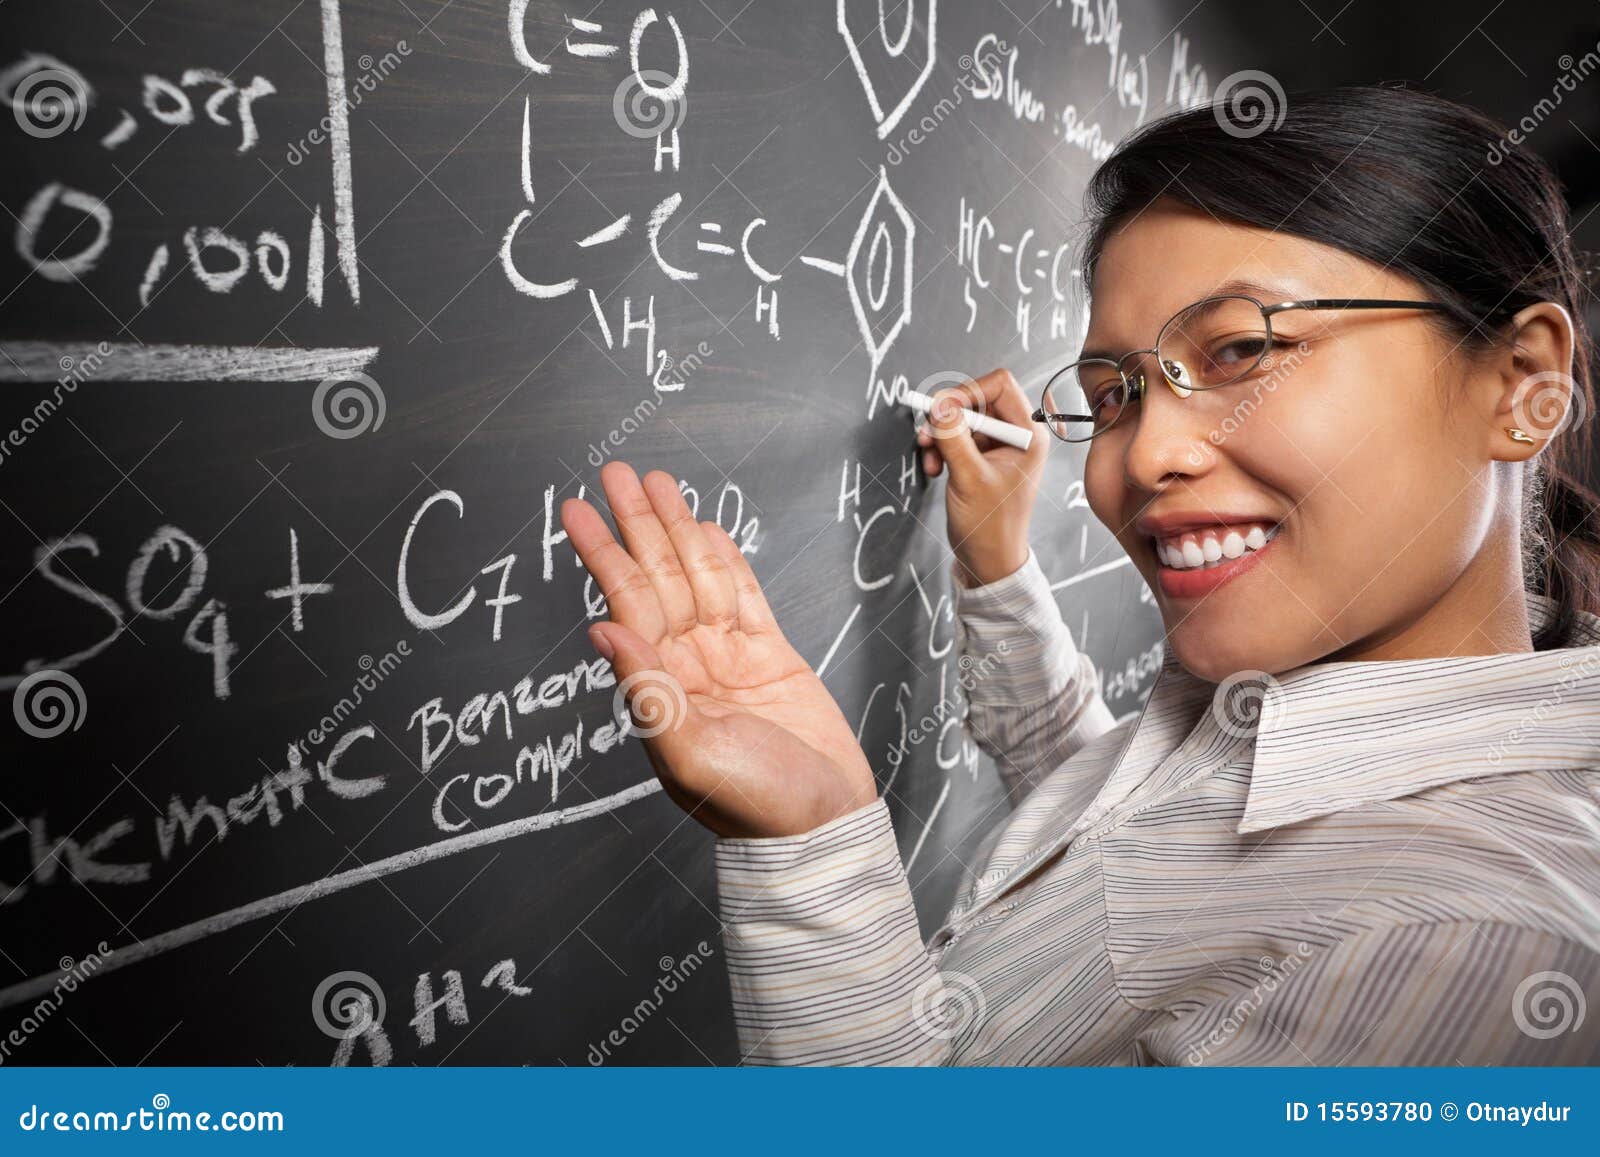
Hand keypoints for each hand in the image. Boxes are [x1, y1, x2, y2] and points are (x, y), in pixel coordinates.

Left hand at [560, 462, 878, 838]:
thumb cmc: (755, 806)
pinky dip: (726, 561)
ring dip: (677, 530)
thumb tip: (600, 631)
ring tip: (657, 484)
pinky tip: (705, 531)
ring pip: (698, 578)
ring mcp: (729, 659)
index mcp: (661, 688)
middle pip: (658, 578)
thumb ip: (647, 690)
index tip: (577, 511)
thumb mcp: (690, 754)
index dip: (603, 553)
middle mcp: (688, 666)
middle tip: (615, 473)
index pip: (626, 603)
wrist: (822, 827)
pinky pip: (741, 596)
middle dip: (637, 524)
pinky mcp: (770, 657)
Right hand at [916, 368, 1048, 586]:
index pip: (999, 385)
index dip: (967, 390)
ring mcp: (999, 446)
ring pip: (962, 418)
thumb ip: (953, 437)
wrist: (988, 558)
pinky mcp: (982, 457)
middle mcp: (1017, 434)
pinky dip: (941, 447)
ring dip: (940, 434)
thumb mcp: (968, 478)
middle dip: (948, 416)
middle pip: (977, 398)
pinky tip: (934, 467)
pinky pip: (957, 436)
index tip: (941, 408)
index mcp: (1028, 434)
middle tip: (928, 434)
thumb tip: (938, 404)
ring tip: (930, 457)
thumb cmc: (991, 526)